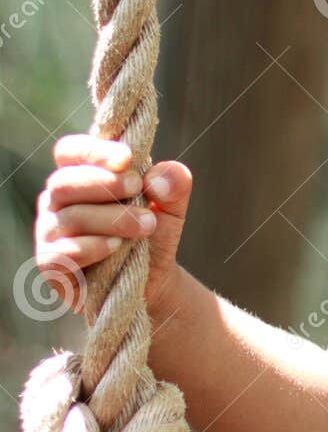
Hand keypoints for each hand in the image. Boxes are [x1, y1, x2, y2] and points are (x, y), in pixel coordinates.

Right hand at [34, 135, 192, 318]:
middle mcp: (58, 202)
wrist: (153, 280)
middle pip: (64, 182)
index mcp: (82, 177)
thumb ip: (173, 184)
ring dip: (112, 219)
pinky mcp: (52, 266)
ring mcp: (50, 234)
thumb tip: (159, 177)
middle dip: (105, 183)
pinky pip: (60, 253)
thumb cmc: (153, 234)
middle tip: (139, 189)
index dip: (93, 151)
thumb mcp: (172, 206)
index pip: (70, 152)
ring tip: (147, 225)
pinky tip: (116, 247)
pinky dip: (91, 247)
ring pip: (68, 217)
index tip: (127, 158)